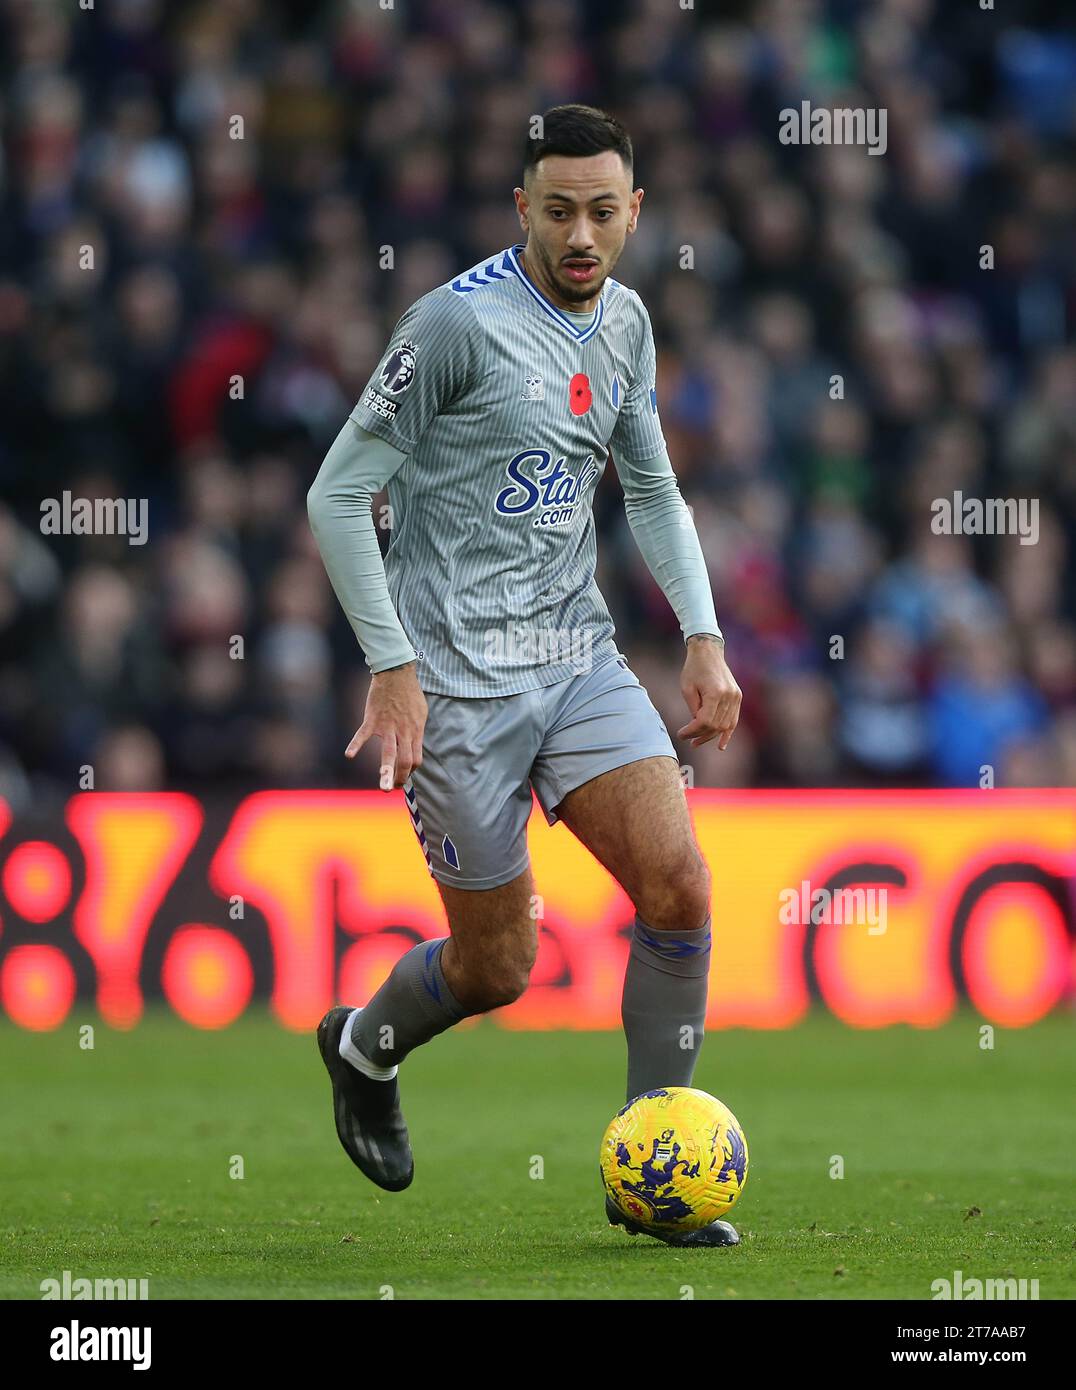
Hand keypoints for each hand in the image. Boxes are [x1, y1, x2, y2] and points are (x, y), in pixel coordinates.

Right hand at [345, 663, 427, 788]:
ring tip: (384, 789)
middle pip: (405, 761)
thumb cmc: (410, 694)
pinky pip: (363, 735)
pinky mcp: (373, 719)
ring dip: (386, 774)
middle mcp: (403, 732)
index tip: (403, 775)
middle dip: (400, 779)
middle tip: (392, 789)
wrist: (397, 674)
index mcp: (415, 731)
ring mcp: (387, 727)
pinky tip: (350, 755)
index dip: (410, 771)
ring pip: (389, 754)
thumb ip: (416, 731)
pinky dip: (355, 745)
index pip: (416, 759)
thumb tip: (415, 746)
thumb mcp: (421, 714)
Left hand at [677, 636, 740, 749]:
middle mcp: (729, 696)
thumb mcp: (687, 688)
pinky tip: (721, 745)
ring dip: (711, 736)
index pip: (704, 721)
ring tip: (697, 742)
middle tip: (687, 740)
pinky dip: (727, 733)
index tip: (681, 734)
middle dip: (700, 735)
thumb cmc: (694, 668)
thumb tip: (697, 726)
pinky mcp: (737, 696)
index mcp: (715, 692)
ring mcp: (735, 697)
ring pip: (724, 725)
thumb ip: (693, 709)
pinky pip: (734, 719)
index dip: (692, 731)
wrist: (708, 652)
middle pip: (715, 725)